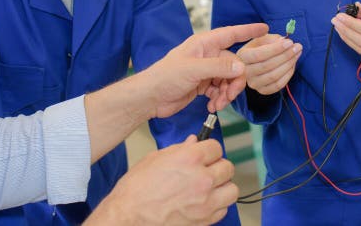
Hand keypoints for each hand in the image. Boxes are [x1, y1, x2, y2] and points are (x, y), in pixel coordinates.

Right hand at [88, 136, 236, 225]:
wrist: (129, 217)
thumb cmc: (136, 189)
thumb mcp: (155, 159)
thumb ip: (179, 150)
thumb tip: (193, 142)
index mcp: (189, 159)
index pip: (216, 147)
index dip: (209, 150)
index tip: (205, 154)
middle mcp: (202, 179)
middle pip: (227, 167)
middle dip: (217, 166)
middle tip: (207, 169)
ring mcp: (206, 202)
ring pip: (231, 189)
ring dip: (222, 187)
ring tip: (210, 187)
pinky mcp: (205, 220)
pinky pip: (223, 210)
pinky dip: (217, 205)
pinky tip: (204, 202)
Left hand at [147, 23, 268, 117]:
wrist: (151, 97)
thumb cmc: (165, 76)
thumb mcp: (193, 70)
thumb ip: (218, 68)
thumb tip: (242, 67)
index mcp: (204, 44)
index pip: (231, 34)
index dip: (248, 30)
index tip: (265, 28)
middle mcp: (207, 55)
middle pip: (234, 64)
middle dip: (235, 81)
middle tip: (229, 96)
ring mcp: (206, 70)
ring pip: (229, 79)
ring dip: (227, 93)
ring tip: (218, 104)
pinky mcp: (203, 85)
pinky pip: (221, 90)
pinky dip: (220, 99)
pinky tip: (213, 107)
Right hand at [237, 34, 302, 94]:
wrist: (254, 62)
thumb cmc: (258, 48)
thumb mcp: (262, 39)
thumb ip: (272, 39)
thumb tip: (284, 42)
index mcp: (242, 56)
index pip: (259, 54)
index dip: (276, 49)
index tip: (290, 42)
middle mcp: (245, 72)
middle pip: (267, 66)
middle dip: (285, 55)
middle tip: (298, 47)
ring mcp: (253, 83)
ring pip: (274, 76)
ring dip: (289, 64)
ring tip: (297, 54)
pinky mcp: (262, 90)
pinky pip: (278, 85)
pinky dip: (288, 75)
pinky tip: (292, 65)